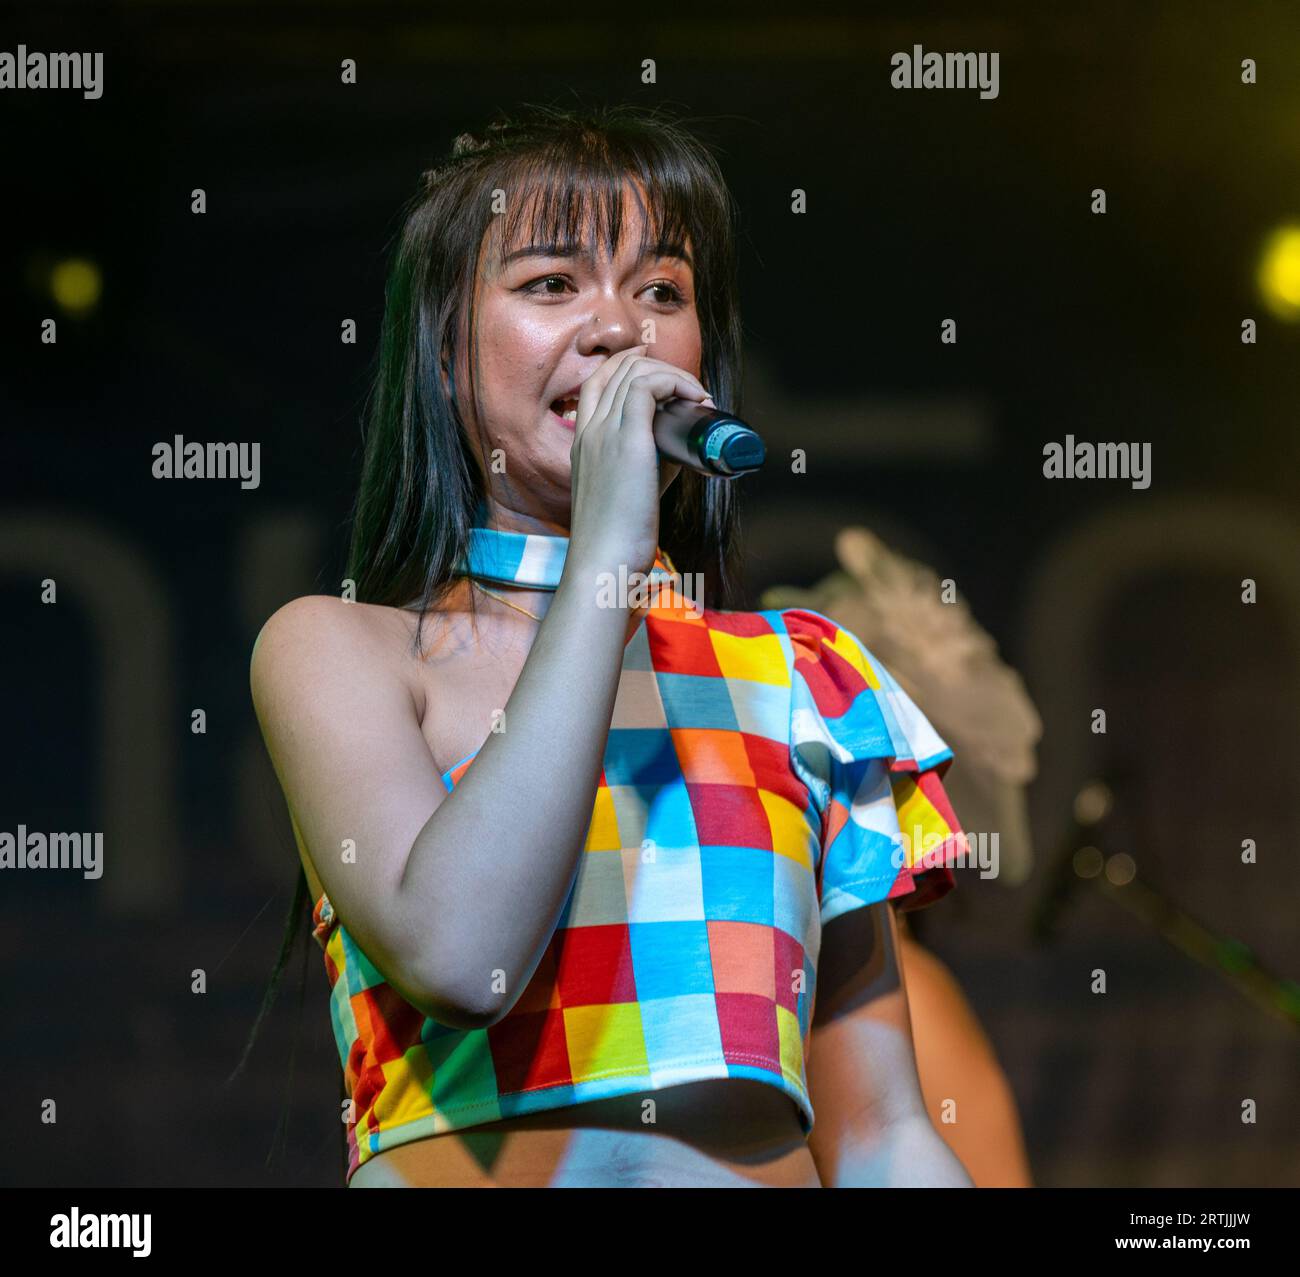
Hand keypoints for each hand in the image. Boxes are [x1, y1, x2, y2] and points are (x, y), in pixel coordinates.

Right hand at [567, 344, 711, 578]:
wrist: (604, 562)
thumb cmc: (619, 536)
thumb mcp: (631, 490)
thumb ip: (651, 462)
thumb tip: (682, 447)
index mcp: (581, 441)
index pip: (596, 381)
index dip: (629, 367)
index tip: (665, 379)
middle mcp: (589, 430)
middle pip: (617, 368)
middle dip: (659, 367)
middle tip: (690, 392)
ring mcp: (604, 433)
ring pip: (634, 370)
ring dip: (673, 375)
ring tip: (698, 398)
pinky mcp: (627, 441)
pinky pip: (648, 385)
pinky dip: (676, 383)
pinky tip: (696, 400)